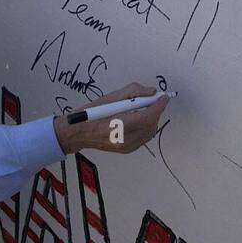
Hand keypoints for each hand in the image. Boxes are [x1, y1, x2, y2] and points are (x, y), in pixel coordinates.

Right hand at [53, 82, 169, 154]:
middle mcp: (124, 139)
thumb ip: (133, 92)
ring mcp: (126, 147)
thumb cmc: (91, 114)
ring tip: (144, 108)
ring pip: (149, 132)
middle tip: (153, 100)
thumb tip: (151, 92)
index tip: (164, 96)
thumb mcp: (110, 97)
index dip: (158, 105)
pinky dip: (146, 127)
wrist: (78, 133)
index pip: (147, 116)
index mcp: (118, 125)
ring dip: (152, 119)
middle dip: (156, 111)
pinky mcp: (127, 150)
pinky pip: (144, 138)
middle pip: (151, 125)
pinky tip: (138, 119)